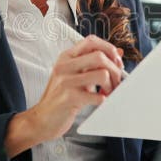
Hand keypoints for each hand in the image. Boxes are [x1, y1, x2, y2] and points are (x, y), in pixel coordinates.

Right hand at [5, 35, 123, 156]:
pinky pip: (97, 96)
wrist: (42, 118)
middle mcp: (65, 66)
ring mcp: (66, 81)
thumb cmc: (60, 97)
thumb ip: (94, 64)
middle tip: (115, 81)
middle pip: (100, 56)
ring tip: (107, 92)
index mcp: (67, 57)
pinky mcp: (69, 98)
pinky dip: (103, 99)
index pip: (91, 41)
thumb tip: (118, 53)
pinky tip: (99, 101)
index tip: (115, 61)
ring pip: (102, 74)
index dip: (108, 48)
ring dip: (111, 85)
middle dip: (115, 70)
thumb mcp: (76, 75)